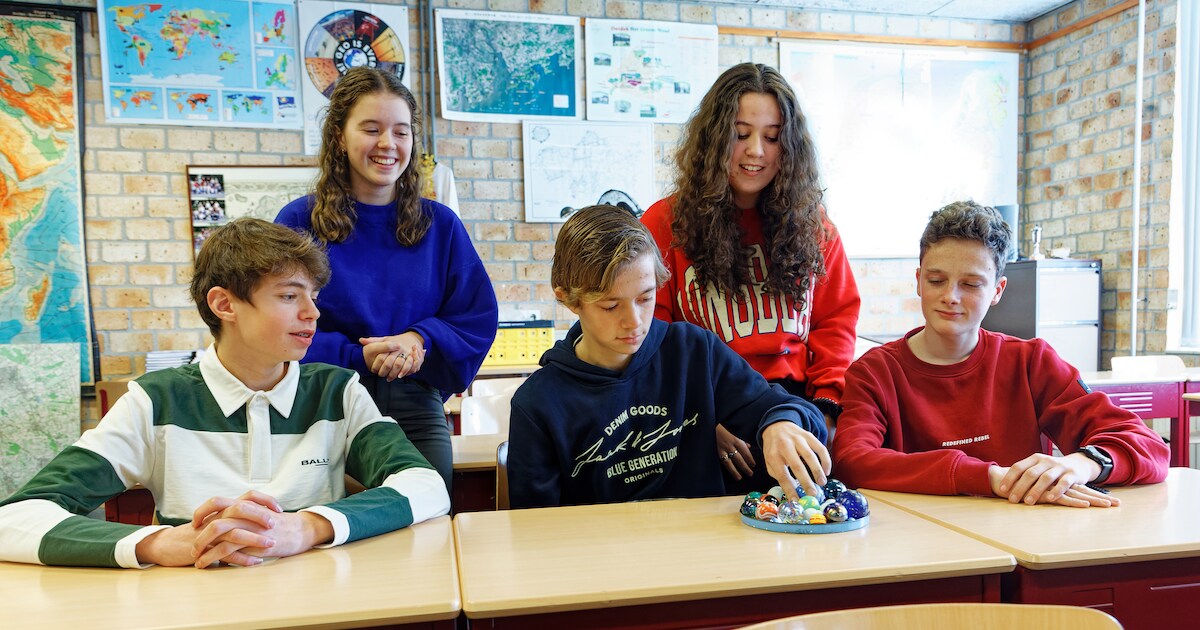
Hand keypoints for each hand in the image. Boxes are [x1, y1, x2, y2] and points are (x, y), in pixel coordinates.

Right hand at [135, 490, 279, 567]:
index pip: (247, 497)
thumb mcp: (217, 520)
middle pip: (241, 509)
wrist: (168, 545)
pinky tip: (256, 562)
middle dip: (260, 515)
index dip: (264, 500)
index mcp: (223, 509)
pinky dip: (243, 558)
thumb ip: (235, 517)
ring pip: (235, 532)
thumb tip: (260, 517)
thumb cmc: (197, 533)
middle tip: (275, 524)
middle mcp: (218, 517)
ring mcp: (211, 534)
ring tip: (271, 544)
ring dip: (255, 538)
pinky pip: (226, 553)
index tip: (279, 509)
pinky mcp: (205, 550)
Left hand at [189, 490, 334, 567]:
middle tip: (194, 546)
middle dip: (199, 532)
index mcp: (244, 504)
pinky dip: (212, 557)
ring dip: (202, 545)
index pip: (216, 501)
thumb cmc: (280, 526)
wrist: (300, 530)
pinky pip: (226, 548)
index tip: (196, 523)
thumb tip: (226, 523)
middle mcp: (244, 512)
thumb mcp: (260, 515)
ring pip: (217, 530)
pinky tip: (207, 565)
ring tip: (197, 559)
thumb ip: (244, 515)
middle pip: (214, 515)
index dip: (202, 511)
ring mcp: (248, 524)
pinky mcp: (252, 539)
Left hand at [360, 331, 425, 380]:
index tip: (373, 370)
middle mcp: (400, 349)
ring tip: (388, 378)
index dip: (376, 364)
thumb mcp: (385, 338)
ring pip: (399, 366)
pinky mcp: (415, 358)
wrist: (413, 338)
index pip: (382, 356)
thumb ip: (374, 340)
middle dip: (384, 371)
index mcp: (392, 344)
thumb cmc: (396, 340)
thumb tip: (361, 340)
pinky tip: (399, 376)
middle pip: (390, 362)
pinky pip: (410, 367)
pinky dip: (405, 372)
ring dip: (393, 374)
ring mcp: (408, 354)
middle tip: (380, 375)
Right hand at [716, 424, 754, 479]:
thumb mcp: (736, 432)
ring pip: (729, 463)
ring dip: (735, 471)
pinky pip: (722, 461)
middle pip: (739, 459)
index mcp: (736, 440)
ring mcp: (722, 450)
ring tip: (739, 477)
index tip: (753, 465)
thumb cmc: (725, 428)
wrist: (711, 425)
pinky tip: (730, 472)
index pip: (745, 452)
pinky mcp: (716, 452)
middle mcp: (729, 446)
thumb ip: (742, 440)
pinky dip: (727, 467)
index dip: (750, 460)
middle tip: (750, 474)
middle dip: (745, 467)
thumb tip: (749, 447)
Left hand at [761, 421, 830, 500]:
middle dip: (806, 481)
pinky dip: (825, 460)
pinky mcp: (808, 435)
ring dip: (817, 471)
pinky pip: (820, 448)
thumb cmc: (774, 449)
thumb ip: (778, 475)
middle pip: (797, 466)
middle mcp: (785, 446)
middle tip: (813, 494)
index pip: (782, 475)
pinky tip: (827, 471)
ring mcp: (797, 439)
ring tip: (822, 483)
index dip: (789, 489)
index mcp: (773, 455)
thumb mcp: (770, 461)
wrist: (777, 426)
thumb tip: (792, 490)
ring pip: (810, 456)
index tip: (796, 501)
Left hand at [988, 455, 1118, 507]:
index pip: (1018, 467)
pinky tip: (1050, 499)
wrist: (1079, 464)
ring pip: (1045, 478)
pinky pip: (1064, 483)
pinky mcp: (1072, 474)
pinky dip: (1057, 490)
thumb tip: (1002, 484)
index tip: (1001, 490)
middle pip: (1030, 473)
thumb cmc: (1053, 469)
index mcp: (1035, 459)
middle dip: (1019, 487)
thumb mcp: (1038, 468)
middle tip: (1012, 500)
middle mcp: (1046, 461)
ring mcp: (1059, 467)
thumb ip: (1024, 474)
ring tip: (1028, 502)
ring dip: (1036, 490)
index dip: (1009, 478)